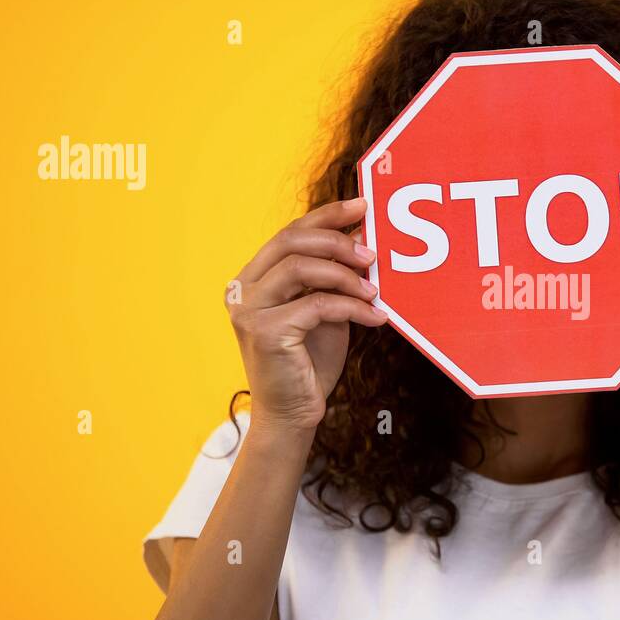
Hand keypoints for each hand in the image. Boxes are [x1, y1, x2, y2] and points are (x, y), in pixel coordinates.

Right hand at [225, 197, 386, 431]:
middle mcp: (243, 288)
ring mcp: (248, 309)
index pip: (290, 231)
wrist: (294, 413)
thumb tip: (364, 235)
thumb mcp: (326, 308)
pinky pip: (317, 304)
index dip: (327, 214)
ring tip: (374, 291)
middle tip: (373, 254)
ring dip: (346, 275)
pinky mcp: (263, 331)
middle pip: (291, 240)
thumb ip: (336, 275)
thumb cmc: (310, 361)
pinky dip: (352, 308)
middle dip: (338, 240)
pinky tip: (375, 318)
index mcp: (255, 277)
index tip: (363, 206)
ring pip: (302, 268)